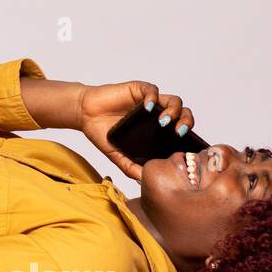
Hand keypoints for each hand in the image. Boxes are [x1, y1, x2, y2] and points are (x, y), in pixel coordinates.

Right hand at [76, 81, 193, 181]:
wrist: (84, 114)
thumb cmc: (102, 132)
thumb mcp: (117, 155)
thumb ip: (130, 166)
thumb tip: (143, 180)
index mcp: (157, 131)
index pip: (181, 130)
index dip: (188, 137)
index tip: (185, 146)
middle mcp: (157, 115)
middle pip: (183, 114)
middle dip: (186, 122)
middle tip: (179, 133)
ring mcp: (149, 102)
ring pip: (174, 101)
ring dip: (174, 111)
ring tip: (164, 121)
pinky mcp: (138, 90)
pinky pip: (152, 90)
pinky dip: (153, 97)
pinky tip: (147, 107)